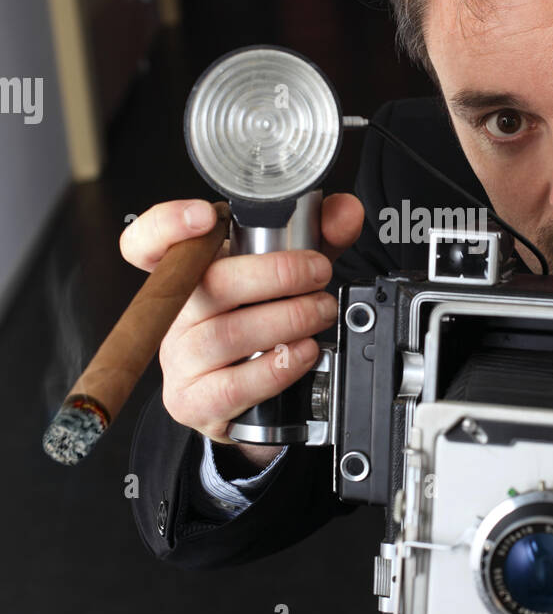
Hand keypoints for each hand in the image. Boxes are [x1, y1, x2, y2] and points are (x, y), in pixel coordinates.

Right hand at [120, 193, 363, 459]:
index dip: (167, 223)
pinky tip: (303, 353)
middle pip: (210, 283)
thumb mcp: (287, 272)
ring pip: (225, 335)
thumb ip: (316, 236)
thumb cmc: (259, 320)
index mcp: (187, 270)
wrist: (248, 394)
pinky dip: (276, 368)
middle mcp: (174, 311)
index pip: (147, 241)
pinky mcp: (192, 400)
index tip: (206, 216)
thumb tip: (344, 213)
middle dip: (277, 274)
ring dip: (287, 320)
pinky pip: (231, 385)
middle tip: (318, 273)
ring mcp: (178, 357)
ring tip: (320, 312)